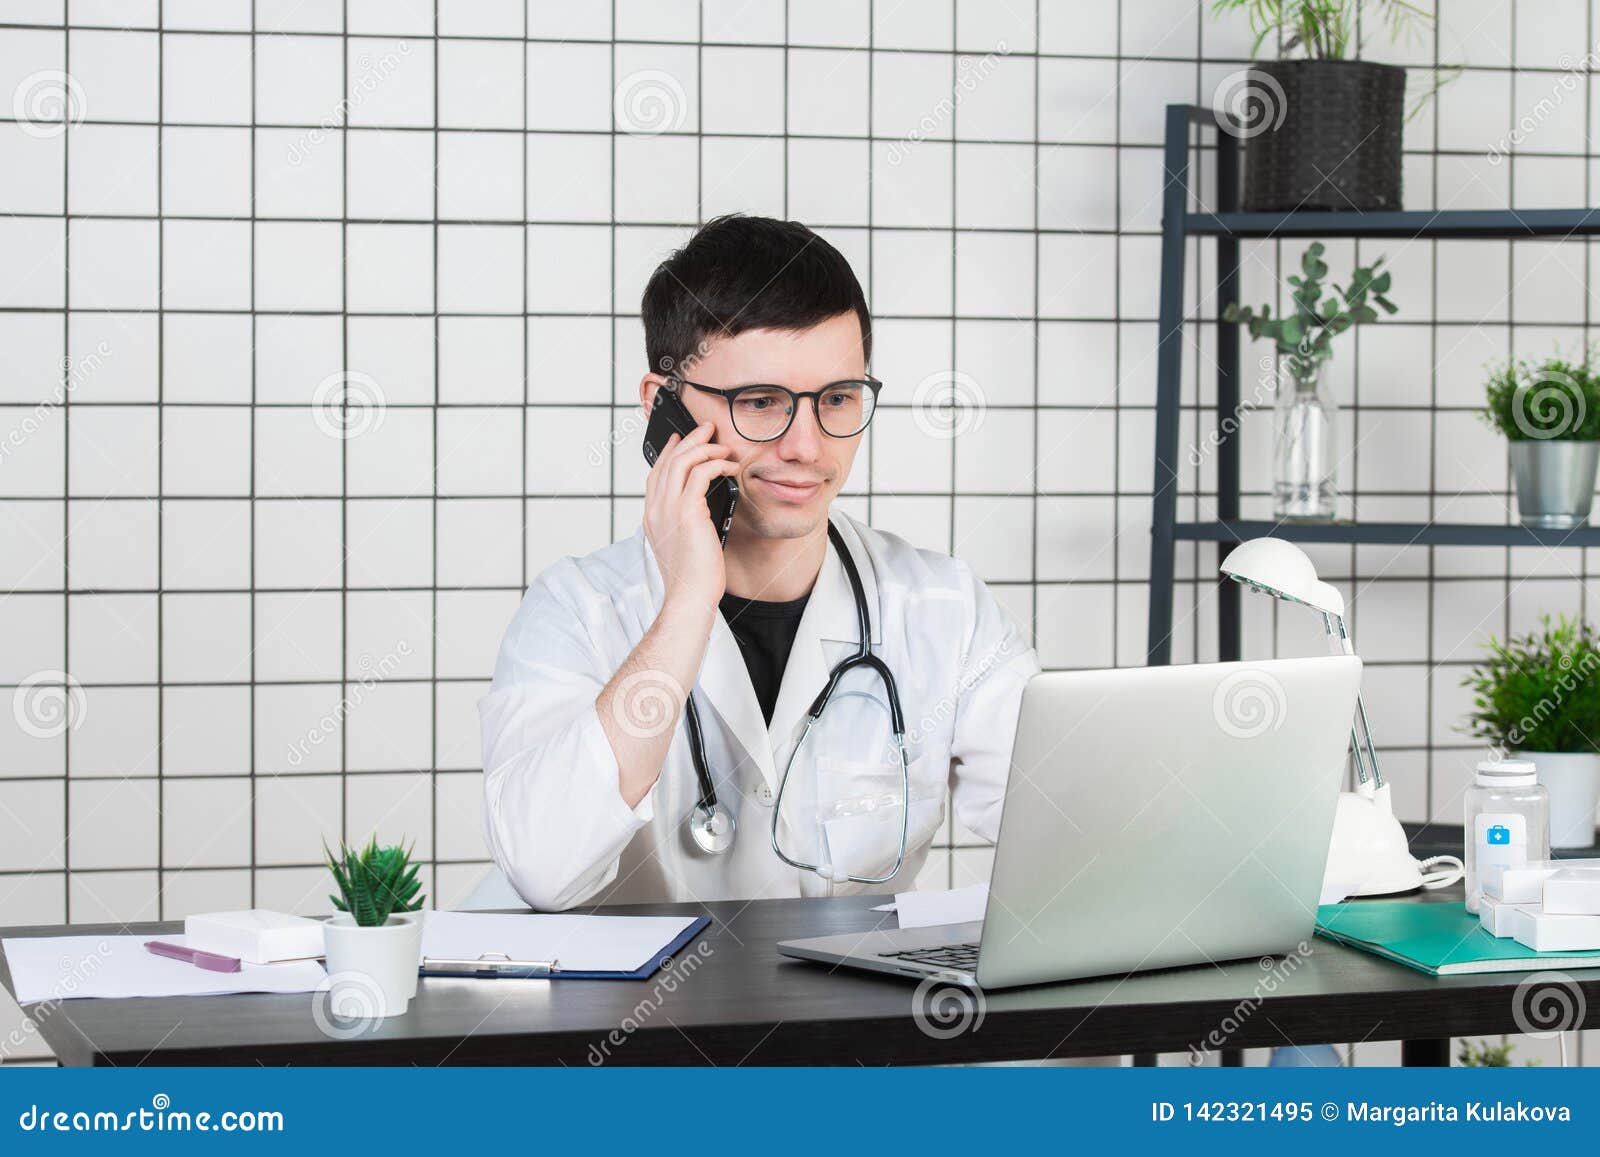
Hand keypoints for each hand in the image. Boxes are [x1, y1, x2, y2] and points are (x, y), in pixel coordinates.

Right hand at [643, 422, 738, 614]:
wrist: (689, 597)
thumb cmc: (692, 577)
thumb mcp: (681, 544)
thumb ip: (682, 522)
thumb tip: (700, 506)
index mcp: (652, 516)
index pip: (656, 473)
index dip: (668, 452)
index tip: (680, 438)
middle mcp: (655, 509)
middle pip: (669, 460)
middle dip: (689, 439)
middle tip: (707, 429)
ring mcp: (668, 509)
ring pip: (683, 461)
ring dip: (705, 447)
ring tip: (722, 446)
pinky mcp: (687, 512)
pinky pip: (701, 473)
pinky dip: (716, 464)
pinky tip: (729, 467)